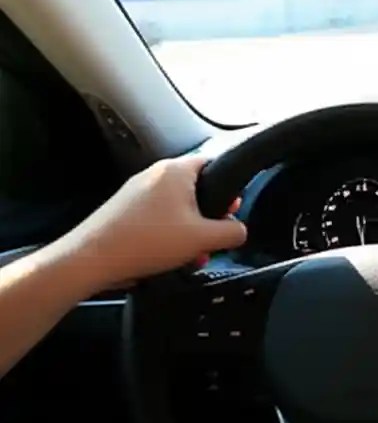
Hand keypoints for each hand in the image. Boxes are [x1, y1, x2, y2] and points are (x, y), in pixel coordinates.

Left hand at [51, 156, 246, 291]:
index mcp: (176, 170)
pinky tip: (169, 257)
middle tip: (212, 238)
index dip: (229, 187)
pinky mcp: (124, 209)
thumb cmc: (148, 241)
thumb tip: (239, 230)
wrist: (91, 259)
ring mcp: (136, 191)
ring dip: (190, 231)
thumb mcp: (203, 239)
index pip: (215, 163)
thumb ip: (232, 232)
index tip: (232, 211)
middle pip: (196, 189)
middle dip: (209, 217)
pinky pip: (158, 216)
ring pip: (177, 207)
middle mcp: (155, 174)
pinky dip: (169, 234)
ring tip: (191, 255)